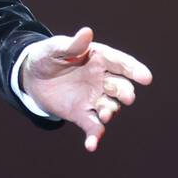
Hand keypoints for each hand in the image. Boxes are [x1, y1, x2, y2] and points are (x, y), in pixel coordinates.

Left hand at [21, 26, 152, 151]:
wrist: (31, 77)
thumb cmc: (46, 57)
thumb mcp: (54, 48)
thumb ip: (71, 45)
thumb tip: (87, 32)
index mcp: (100, 59)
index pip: (122, 64)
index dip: (135, 70)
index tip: (146, 78)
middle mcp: (102, 80)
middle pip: (120, 87)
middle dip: (125, 92)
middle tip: (127, 97)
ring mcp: (94, 98)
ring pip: (110, 107)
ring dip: (110, 112)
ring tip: (105, 115)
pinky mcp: (82, 114)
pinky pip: (93, 127)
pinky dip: (94, 137)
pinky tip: (91, 145)